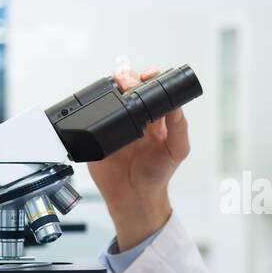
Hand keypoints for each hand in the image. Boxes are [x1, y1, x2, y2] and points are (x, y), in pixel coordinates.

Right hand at [86, 66, 190, 250]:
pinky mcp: (98, 134)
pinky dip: (94, 105)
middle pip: (128, 86)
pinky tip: (100, 103)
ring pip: (110, 95)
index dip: (150, 77)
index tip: (148, 75)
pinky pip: (92, 114)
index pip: (152, 89)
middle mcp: (135, 117)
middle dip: (128, 77)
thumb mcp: (177, 150)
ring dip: (111, 86)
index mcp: (155, 117)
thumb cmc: (157, 175)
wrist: (133, 197)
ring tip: (116, 86)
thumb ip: (179, 127)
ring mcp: (115, 124)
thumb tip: (177, 104)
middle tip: (127, 82)